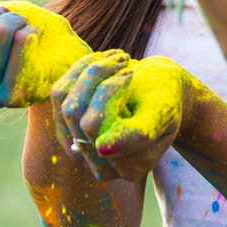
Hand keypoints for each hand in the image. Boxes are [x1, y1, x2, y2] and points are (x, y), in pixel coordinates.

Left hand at [51, 52, 190, 182]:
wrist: (163, 91)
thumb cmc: (166, 99)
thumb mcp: (160, 113)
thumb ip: (138, 134)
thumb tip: (101, 148)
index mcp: (129, 168)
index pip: (95, 125)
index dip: (109, 90)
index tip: (131, 71)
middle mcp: (101, 166)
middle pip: (75, 113)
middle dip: (97, 75)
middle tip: (124, 57)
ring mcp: (81, 149)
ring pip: (65, 101)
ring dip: (89, 70)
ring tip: (116, 57)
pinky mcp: (68, 130)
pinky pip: (60, 94)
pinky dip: (80, 70)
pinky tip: (103, 62)